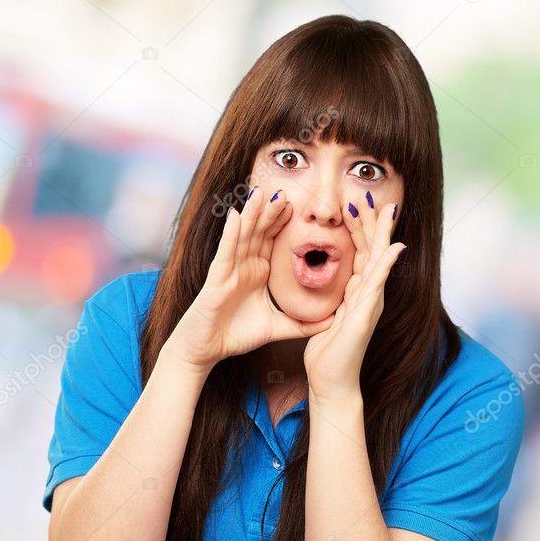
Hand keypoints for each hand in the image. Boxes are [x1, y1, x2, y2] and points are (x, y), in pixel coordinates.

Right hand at [169, 187, 336, 369]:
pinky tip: (235, 215)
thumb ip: (302, 324)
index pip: (272, 241)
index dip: (283, 223)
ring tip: (262, 192)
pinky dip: (231, 233)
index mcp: (258, 273)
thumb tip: (332, 323)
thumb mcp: (277, 328)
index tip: (300, 207)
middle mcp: (244, 266)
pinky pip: (225, 252)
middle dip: (271, 212)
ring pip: (243, 236)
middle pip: (259, 232)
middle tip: (286, 190)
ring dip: (252, 214)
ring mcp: (229, 269)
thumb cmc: (237, 335)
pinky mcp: (217, 278)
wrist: (207, 350)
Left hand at [302, 196, 405, 404]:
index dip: (358, 230)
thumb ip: (338, 300)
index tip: (354, 206)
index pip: (361, 254)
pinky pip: (377, 283)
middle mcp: (369, 295)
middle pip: (373, 251)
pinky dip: (386, 264)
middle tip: (369, 194)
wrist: (332, 381)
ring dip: (381, 234)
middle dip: (372, 223)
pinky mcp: (367, 313)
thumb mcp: (331, 318)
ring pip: (379, 261)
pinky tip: (393, 247)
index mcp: (358, 293)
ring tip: (384, 208)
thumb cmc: (330, 354)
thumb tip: (339, 286)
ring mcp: (371, 303)